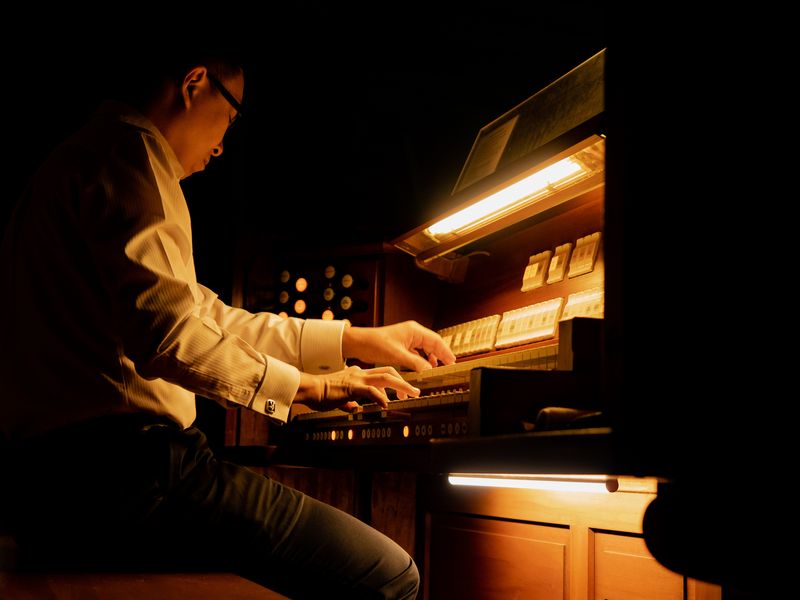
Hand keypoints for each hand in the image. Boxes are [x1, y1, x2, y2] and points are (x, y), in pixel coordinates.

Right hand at [294, 365, 420, 411]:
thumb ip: (349, 401)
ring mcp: (357, 378)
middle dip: (405, 381)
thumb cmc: (321, 394)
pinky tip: (386, 405)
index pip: (381, 373)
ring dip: (402, 386)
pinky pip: (372, 391)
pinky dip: (381, 398)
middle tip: (415, 391)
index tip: (403, 390)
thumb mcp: (340, 398)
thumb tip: (354, 408)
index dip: (395, 380)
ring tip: (412, 394)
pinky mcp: (353, 387)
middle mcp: (360, 373)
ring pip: (386, 377)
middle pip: (389, 371)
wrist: (309, 388)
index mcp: (358, 374)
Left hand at [341, 320, 456, 371]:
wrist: (360, 343)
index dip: (446, 351)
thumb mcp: (398, 355)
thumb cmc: (376, 344)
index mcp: (414, 330)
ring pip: (426, 348)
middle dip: (441, 355)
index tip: (452, 362)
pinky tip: (424, 367)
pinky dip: (423, 359)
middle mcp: (413, 332)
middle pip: (433, 344)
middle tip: (449, 366)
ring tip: (438, 368)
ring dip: (432, 358)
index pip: (436, 340)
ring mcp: (408, 338)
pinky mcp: (403, 344)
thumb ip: (416, 363)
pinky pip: (417, 352)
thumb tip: (429, 370)